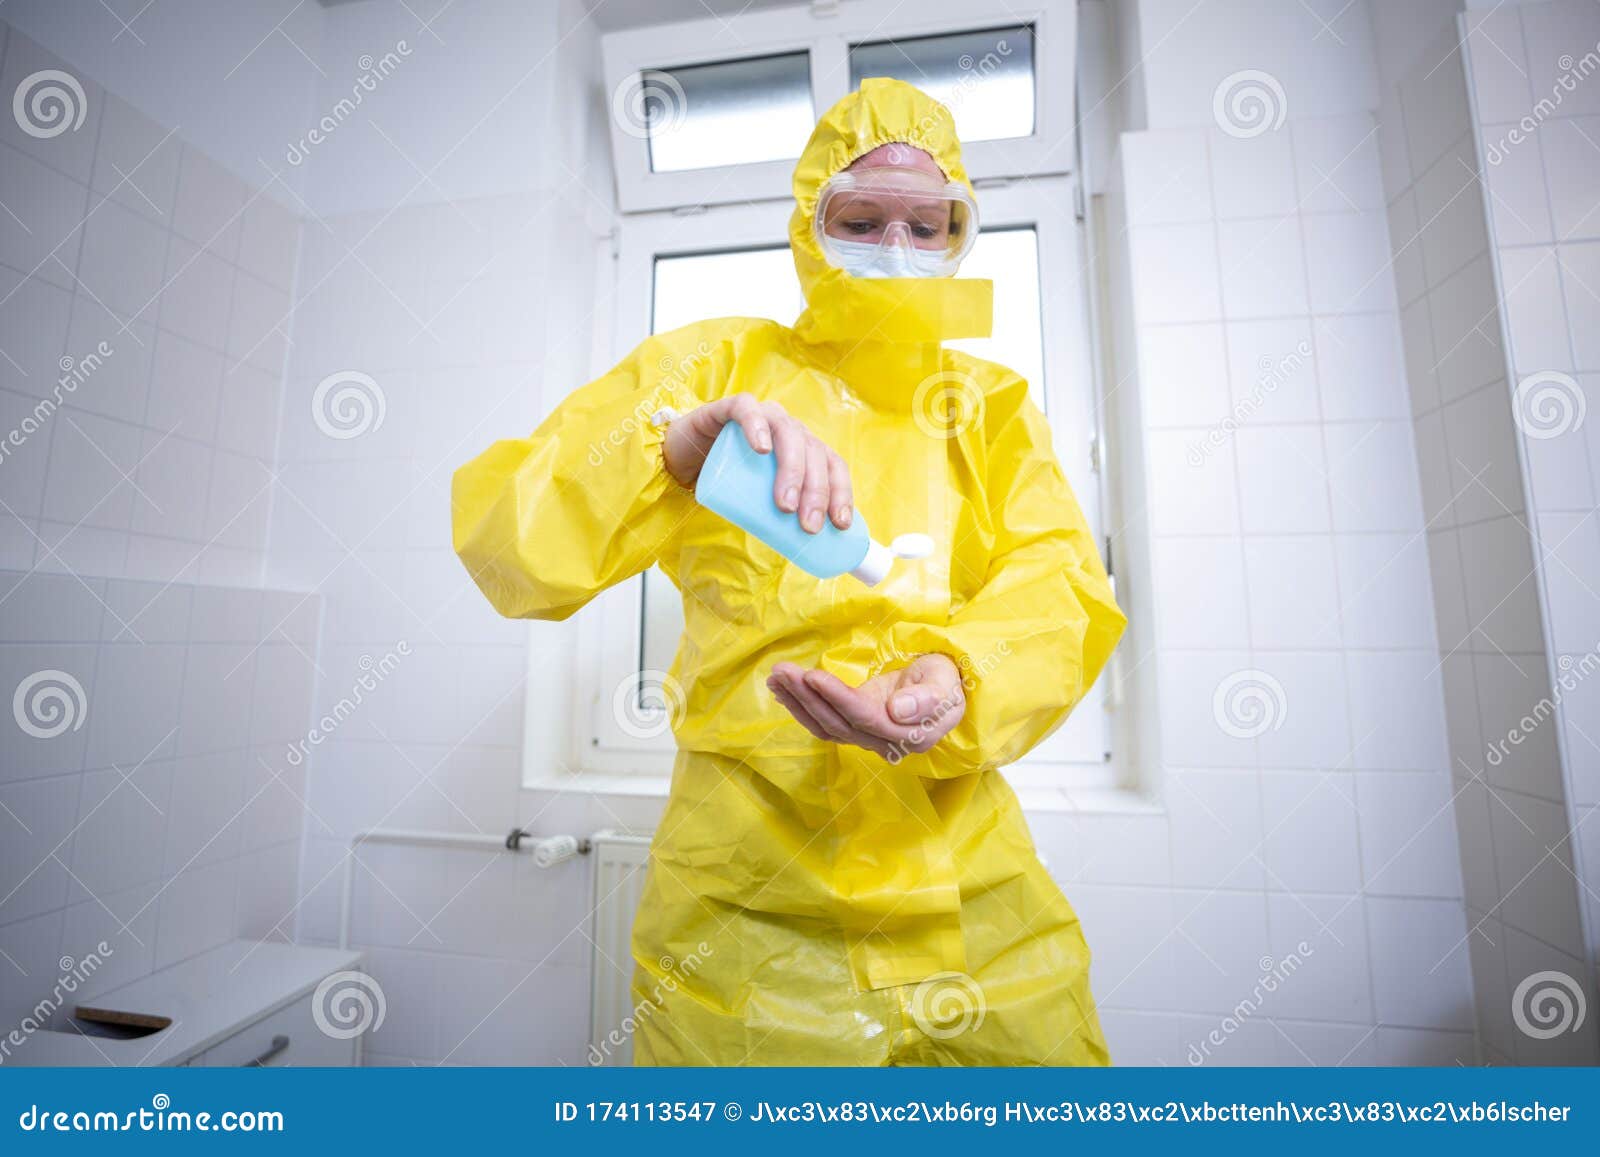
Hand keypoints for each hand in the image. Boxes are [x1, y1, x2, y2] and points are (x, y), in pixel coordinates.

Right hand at [662, 393, 852, 532]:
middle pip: (813, 452)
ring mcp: (762, 414)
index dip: (840, 492)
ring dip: (791, 470)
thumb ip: (783, 516)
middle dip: (815, 491)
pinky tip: (762, 448)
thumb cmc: (730, 483)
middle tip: (807, 525)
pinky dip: (756, 427)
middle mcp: (788, 427)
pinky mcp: (729, 409)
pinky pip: (746, 410)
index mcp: (804, 447)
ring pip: (787, 433)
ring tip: (784, 504)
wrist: (684, 461)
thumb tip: (809, 553)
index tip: (838, 524)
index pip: (832, 464)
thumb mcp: (763, 501)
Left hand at [766, 653, 965, 761]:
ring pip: (826, 725)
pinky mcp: (856, 728)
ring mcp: (868, 738)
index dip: (835, 697)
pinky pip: (824, 722)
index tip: (811, 676)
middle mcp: (884, 742)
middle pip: (838, 722)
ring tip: (776, 677)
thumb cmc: (947, 682)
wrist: (946, 690)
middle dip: (807, 696)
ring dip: (798, 702)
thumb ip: (927, 698)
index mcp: (909, 734)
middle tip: (782, 670)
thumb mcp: (945, 682)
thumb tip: (897, 711)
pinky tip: (782, 690)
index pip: (864, 717)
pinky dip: (801, 707)